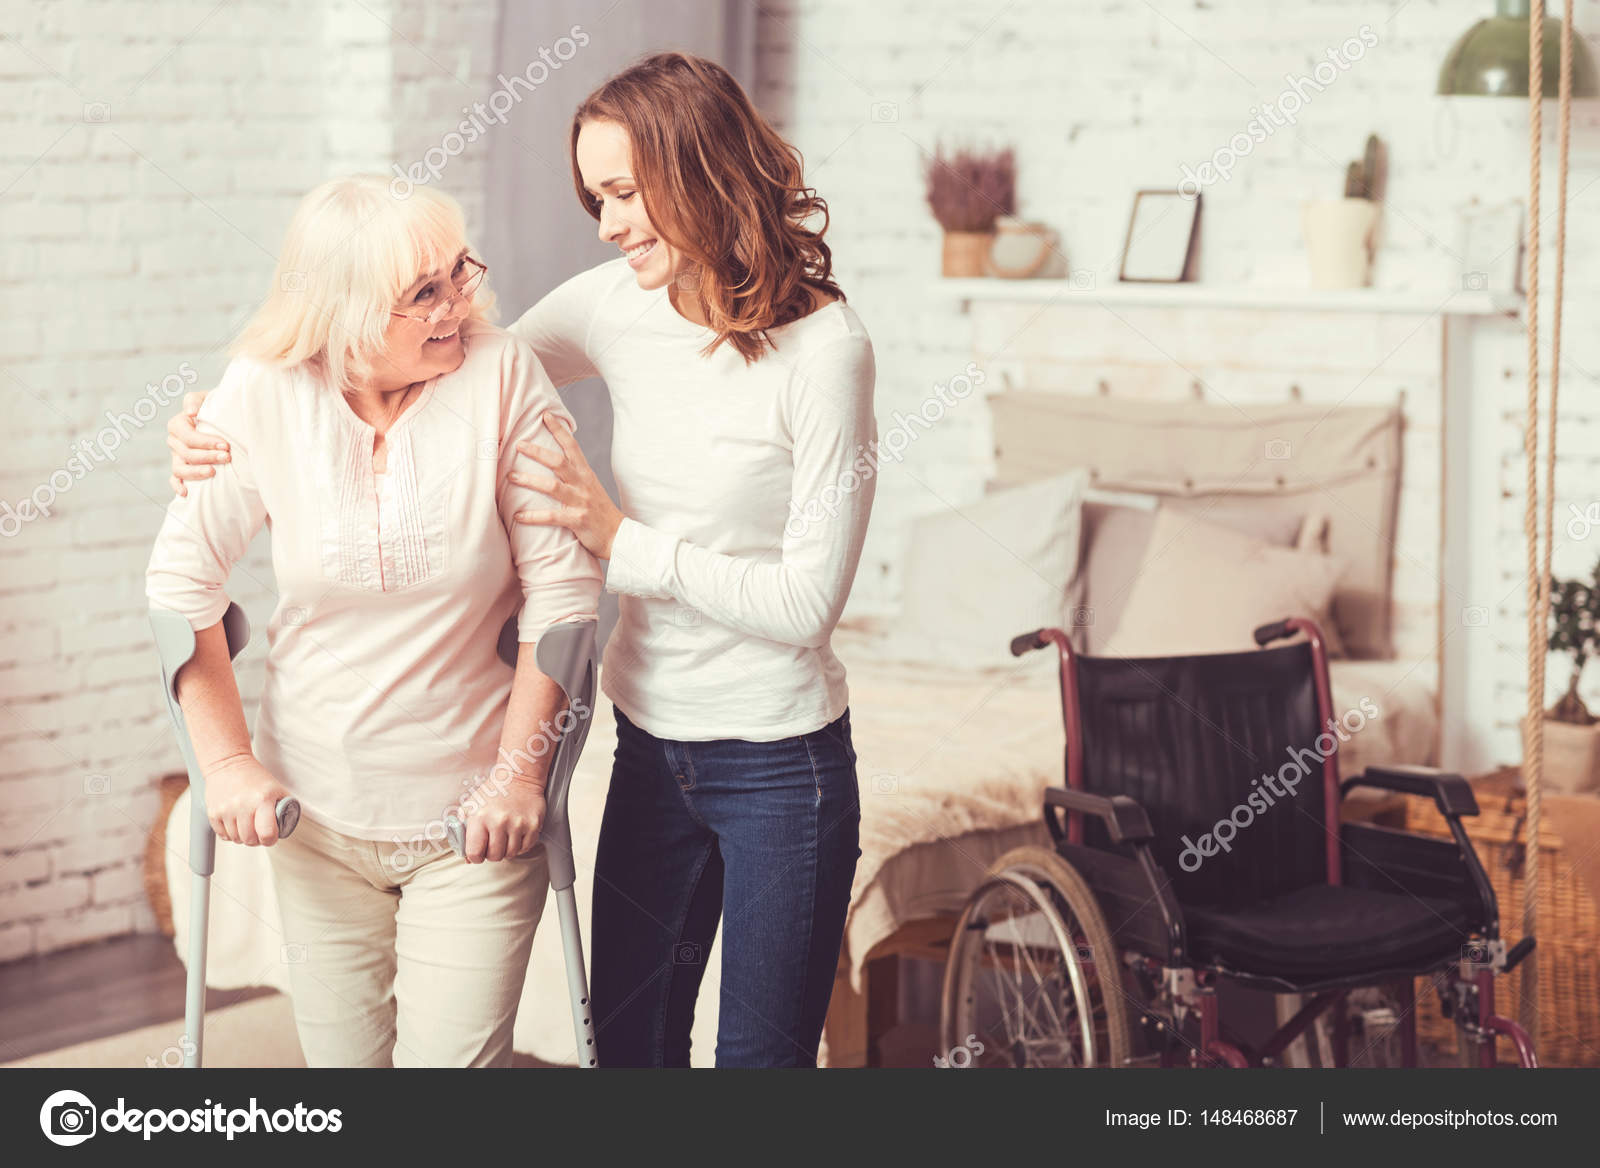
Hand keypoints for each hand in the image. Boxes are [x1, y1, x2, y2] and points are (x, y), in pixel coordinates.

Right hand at [167, 390, 226, 496]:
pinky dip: (178, 486)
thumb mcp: (208, 398)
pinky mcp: (182, 468)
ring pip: (179, 468)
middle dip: (207, 456)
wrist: (224, 418)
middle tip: (227, 458)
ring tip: (213, 473)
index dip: (205, 442)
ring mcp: (177, 456)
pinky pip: (175, 479)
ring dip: (195, 472)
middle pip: (186, 453)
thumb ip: (196, 401)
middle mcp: (175, 441)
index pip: (187, 436)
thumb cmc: (217, 407)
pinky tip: (186, 493)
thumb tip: (190, 413)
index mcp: (179, 424)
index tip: (225, 445)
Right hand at [204, 755, 290, 845]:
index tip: (271, 836)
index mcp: (262, 800)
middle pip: (250, 840)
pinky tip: (235, 822)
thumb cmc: (255, 777)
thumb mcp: (277, 789)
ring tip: (247, 824)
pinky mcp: (213, 813)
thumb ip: (284, 808)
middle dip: (257, 839)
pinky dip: (230, 833)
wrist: (228, 764)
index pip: (267, 834)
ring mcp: (226, 810)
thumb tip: (287, 825)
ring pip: (236, 839)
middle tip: (258, 830)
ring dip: (243, 836)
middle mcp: (243, 806)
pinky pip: (223, 835)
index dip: (270, 839)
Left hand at [459, 779, 545, 862]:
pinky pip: (526, 847)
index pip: (475, 853)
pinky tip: (516, 835)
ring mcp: (517, 824)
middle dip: (492, 853)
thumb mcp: (470, 806)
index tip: (478, 852)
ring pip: (511, 854)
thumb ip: (463, 831)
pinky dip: (520, 845)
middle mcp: (499, 822)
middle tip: (493, 843)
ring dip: (507, 849)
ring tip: (505, 837)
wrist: (517, 777)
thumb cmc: (493, 792)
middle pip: (494, 856)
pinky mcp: (533, 824)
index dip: (475, 856)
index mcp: (480, 818)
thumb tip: (466, 857)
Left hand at [508, 415, 623, 559]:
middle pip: (558, 462)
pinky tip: (518, 516)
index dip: (559, 430)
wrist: (618, 536)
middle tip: (518, 444)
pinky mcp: (577, 521)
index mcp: (586, 474)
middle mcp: (583, 484)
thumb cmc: (600, 511)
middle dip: (537, 452)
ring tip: (510, 477)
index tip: (545, 415)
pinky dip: (533, 516)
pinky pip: (552, 516)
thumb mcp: (590, 487)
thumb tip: (554, 462)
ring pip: (552, 487)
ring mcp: (580, 502)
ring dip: (529, 481)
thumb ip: (574, 475)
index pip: (572, 446)